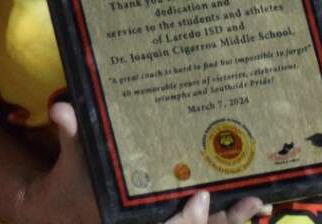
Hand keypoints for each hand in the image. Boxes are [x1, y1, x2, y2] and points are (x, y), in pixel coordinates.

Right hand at [18, 104, 268, 223]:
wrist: (68, 207)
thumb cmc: (74, 181)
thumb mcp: (73, 159)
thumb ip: (72, 136)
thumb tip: (61, 109)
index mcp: (130, 218)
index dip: (186, 220)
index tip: (200, 197)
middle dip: (223, 222)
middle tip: (250, 201)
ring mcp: (165, 223)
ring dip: (233, 221)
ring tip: (259, 202)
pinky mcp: (176, 220)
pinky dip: (228, 217)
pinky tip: (253, 203)